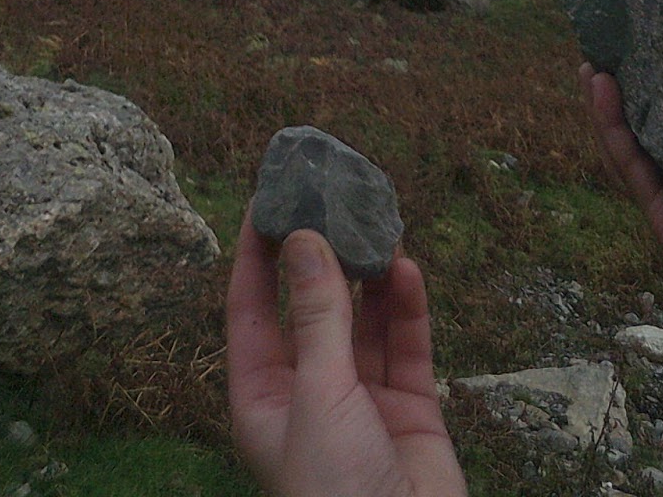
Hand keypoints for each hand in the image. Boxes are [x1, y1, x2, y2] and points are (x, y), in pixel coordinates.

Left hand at [226, 215, 467, 496]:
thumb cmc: (336, 491)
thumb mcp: (318, 395)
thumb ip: (318, 317)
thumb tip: (306, 241)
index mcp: (262, 395)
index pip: (251, 309)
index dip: (257, 255)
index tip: (268, 199)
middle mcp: (308, 391)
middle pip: (312, 307)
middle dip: (324, 256)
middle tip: (335, 196)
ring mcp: (361, 400)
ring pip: (365, 321)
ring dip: (371, 276)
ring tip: (379, 223)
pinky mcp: (410, 409)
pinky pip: (407, 347)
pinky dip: (407, 308)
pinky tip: (406, 270)